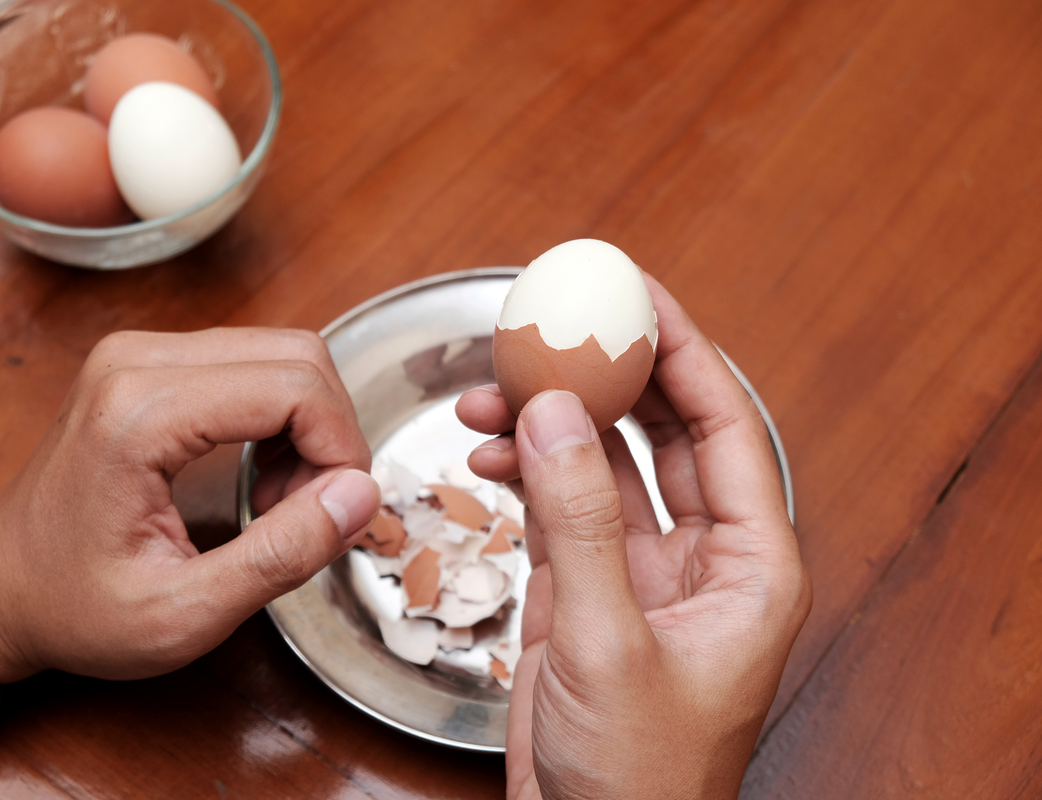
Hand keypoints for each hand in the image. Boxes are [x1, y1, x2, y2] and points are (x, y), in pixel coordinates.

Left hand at [0, 327, 379, 682]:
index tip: (333, 516)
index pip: (294, 386)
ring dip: (307, 428)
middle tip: (309, 511)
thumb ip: (281, 555)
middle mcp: (138, 360)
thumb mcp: (183, 613)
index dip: (340, 450)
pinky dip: (280, 419)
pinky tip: (256, 478)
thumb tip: (362, 495)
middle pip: (298, 357)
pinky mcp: (150, 362)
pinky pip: (253, 364)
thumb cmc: (74, 608)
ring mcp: (141, 353)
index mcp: (140, 412)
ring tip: (276, 503)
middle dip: (329, 435)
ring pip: (284, 354)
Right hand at [457, 278, 811, 799]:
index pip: (723, 422)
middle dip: (606, 373)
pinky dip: (523, 470)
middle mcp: (702, 552)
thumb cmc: (640, 774)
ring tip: (491, 393)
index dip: (681, 348)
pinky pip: (558, 501)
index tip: (634, 290)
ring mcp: (639, 567)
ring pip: (601, 461)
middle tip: (556, 321)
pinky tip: (486, 451)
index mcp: (750, 561)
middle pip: (661, 428)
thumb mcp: (610, 641)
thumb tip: (551, 413)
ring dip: (550, 422)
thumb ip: (580, 522)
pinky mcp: (586, 587)